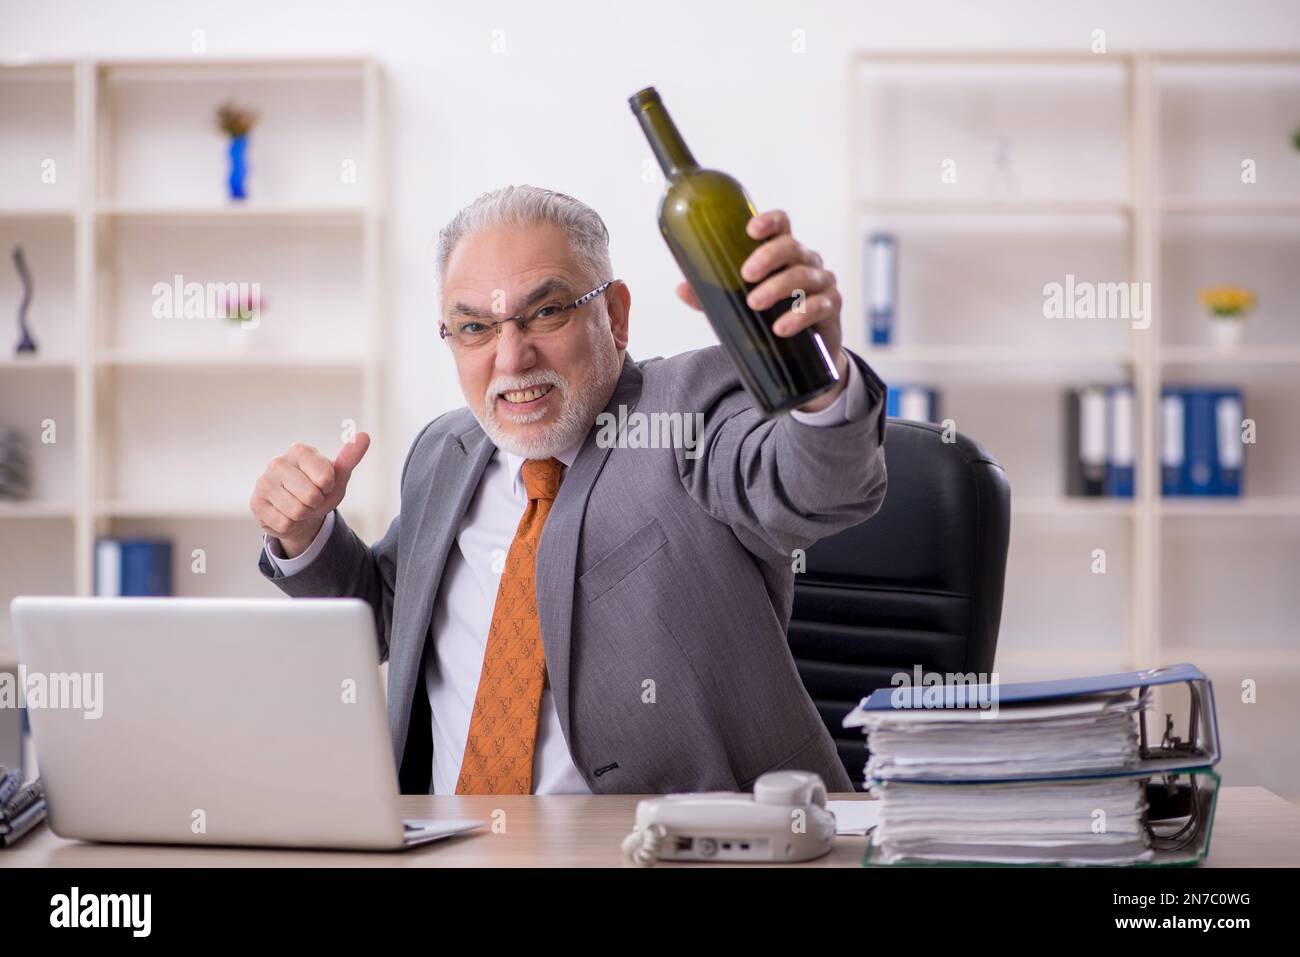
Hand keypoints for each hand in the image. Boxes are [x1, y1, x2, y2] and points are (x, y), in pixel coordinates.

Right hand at [250, 433, 370, 557]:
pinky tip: (285, 514)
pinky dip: (291, 525)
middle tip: (310, 498)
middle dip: (316, 503)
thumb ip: (350, 456)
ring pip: (296, 511)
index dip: (329, 488)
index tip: (323, 484)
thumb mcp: (338, 475)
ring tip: (298, 506)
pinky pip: (283, 523)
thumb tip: (365, 435)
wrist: (299, 512)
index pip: (326, 478)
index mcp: (300, 450)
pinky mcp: (255, 502)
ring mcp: (263, 481)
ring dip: (303, 515)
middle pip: (311, 496)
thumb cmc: (320, 489)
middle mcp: (277, 462)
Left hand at [675, 208, 847, 412]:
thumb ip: (712, 297)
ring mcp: (823, 284)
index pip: (782, 226)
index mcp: (784, 254)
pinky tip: (781, 327)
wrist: (802, 358)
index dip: (769, 222)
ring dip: (777, 288)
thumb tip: (681, 288)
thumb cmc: (770, 319)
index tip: (750, 230)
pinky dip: (798, 316)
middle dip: (768, 257)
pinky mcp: (831, 309)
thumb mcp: (737, 308)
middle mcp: (807, 262)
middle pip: (792, 247)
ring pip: (804, 277)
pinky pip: (818, 306)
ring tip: (754, 304)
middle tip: (746, 275)